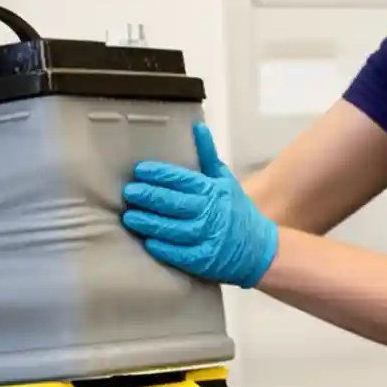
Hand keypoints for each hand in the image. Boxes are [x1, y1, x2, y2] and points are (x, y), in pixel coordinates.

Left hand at [121, 121, 278, 287]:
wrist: (259, 249)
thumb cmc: (236, 210)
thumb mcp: (225, 180)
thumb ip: (207, 155)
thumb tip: (197, 127)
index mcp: (212, 191)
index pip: (181, 179)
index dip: (158, 174)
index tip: (139, 171)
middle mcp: (208, 213)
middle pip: (172, 203)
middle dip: (148, 196)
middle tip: (128, 192)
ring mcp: (206, 238)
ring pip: (171, 228)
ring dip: (148, 222)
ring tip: (129, 217)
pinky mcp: (203, 260)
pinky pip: (178, 253)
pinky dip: (162, 247)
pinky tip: (146, 241)